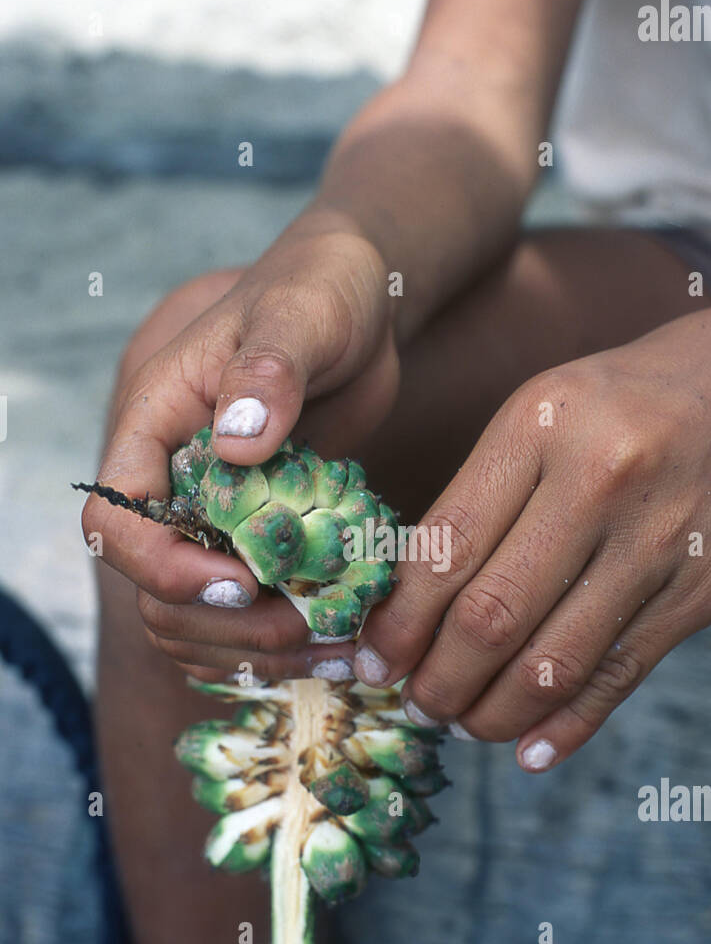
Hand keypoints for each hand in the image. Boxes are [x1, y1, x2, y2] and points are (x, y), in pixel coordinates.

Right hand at [82, 221, 397, 678]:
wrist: (362, 302)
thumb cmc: (321, 291)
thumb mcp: (301, 314)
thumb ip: (269, 370)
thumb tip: (235, 443)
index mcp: (155, 430)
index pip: (114, 523)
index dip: (161, 568)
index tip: (240, 581)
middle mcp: (175, 486)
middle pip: (155, 595)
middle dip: (225, 624)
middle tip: (304, 622)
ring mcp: (218, 522)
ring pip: (198, 624)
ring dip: (257, 652)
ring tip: (334, 648)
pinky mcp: (264, 542)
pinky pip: (247, 621)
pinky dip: (285, 647)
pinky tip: (341, 644)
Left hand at [352, 286, 710, 768]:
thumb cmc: (645, 394)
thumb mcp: (555, 406)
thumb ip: (487, 491)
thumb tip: (413, 598)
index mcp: (541, 421)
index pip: (445, 546)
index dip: (397, 622)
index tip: (370, 658)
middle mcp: (599, 479)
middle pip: (490, 615)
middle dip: (437, 682)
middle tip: (414, 703)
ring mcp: (659, 540)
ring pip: (552, 662)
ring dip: (492, 714)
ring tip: (465, 723)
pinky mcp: (704, 592)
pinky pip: (620, 676)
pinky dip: (568, 726)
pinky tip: (531, 750)